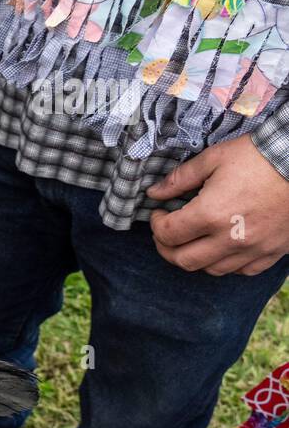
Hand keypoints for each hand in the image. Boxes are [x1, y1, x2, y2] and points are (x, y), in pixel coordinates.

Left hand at [147, 135, 288, 275]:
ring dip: (195, 257)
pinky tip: (223, 247)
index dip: (155, 224)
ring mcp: (253, 249)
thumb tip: (153, 193)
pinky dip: (227, 263)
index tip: (158, 214)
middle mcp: (230, 238)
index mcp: (210, 214)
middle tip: (166, 233)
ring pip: (212, 269)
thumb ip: (179, 179)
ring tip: (193, 240)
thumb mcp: (213, 159)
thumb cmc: (258, 156)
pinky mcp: (273, 252)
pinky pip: (243, 270)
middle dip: (166, 248)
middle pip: (184, 260)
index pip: (167, 234)